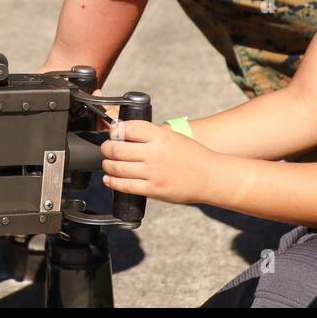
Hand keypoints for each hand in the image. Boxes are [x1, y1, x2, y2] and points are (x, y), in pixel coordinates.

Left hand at [100, 120, 214, 205]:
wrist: (210, 176)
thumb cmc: (192, 155)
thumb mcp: (172, 137)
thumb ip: (150, 135)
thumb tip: (124, 133)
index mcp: (160, 136)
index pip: (128, 128)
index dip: (115, 130)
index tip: (113, 132)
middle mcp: (154, 153)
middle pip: (117, 148)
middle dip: (106, 148)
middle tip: (106, 148)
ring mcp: (153, 172)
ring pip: (117, 168)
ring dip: (107, 165)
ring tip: (107, 163)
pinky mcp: (153, 189)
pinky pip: (125, 186)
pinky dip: (113, 182)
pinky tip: (109, 179)